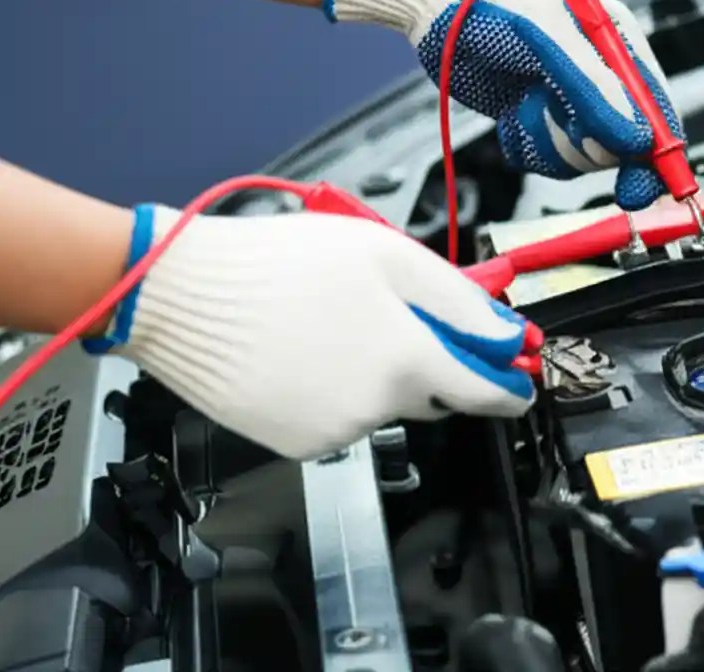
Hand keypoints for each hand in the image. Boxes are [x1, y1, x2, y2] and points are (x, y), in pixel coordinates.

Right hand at [86, 206, 535, 459]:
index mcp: (408, 360)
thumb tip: (507, 335)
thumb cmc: (281, 264)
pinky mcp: (296, 446)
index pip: (484, 392)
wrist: (182, 297)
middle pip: (432, 395)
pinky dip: (336, 396)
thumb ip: (459, 300)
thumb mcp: (387, 256)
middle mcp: (377, 408)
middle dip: (430, 364)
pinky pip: (340, 423)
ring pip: (383, 408)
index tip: (521, 385)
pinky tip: (305, 357)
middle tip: (394, 319)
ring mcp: (335, 433)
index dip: (508, 387)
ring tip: (332, 328)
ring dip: (377, 378)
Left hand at [325, 0, 683, 210]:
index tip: (643, 185)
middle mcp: (598, 77)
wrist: (435, 3)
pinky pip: (546, 160)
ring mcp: (567, 102)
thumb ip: (592, 89)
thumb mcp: (547, 37)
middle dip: (584, 140)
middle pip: (621, 143)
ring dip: (548, 142)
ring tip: (523, 106)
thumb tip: (635, 141)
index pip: (656, 109)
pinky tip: (509, 116)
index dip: (657, 151)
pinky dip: (525, 147)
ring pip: (580, 157)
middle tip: (553, 114)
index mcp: (617, 44)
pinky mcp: (536, 119)